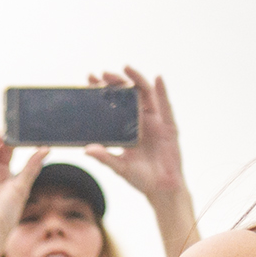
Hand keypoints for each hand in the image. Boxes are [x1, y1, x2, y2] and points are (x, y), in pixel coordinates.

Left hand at [81, 66, 187, 204]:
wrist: (162, 189)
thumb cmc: (140, 178)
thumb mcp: (119, 167)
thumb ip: (105, 157)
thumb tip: (87, 150)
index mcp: (126, 128)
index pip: (112, 105)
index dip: (103, 91)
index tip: (90, 80)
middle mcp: (140, 121)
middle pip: (128, 95)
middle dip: (116, 82)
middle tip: (103, 73)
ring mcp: (155, 121)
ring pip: (145, 95)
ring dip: (136, 80)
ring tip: (125, 67)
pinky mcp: (168, 126)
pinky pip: (166, 106)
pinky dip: (162, 91)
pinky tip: (157, 78)